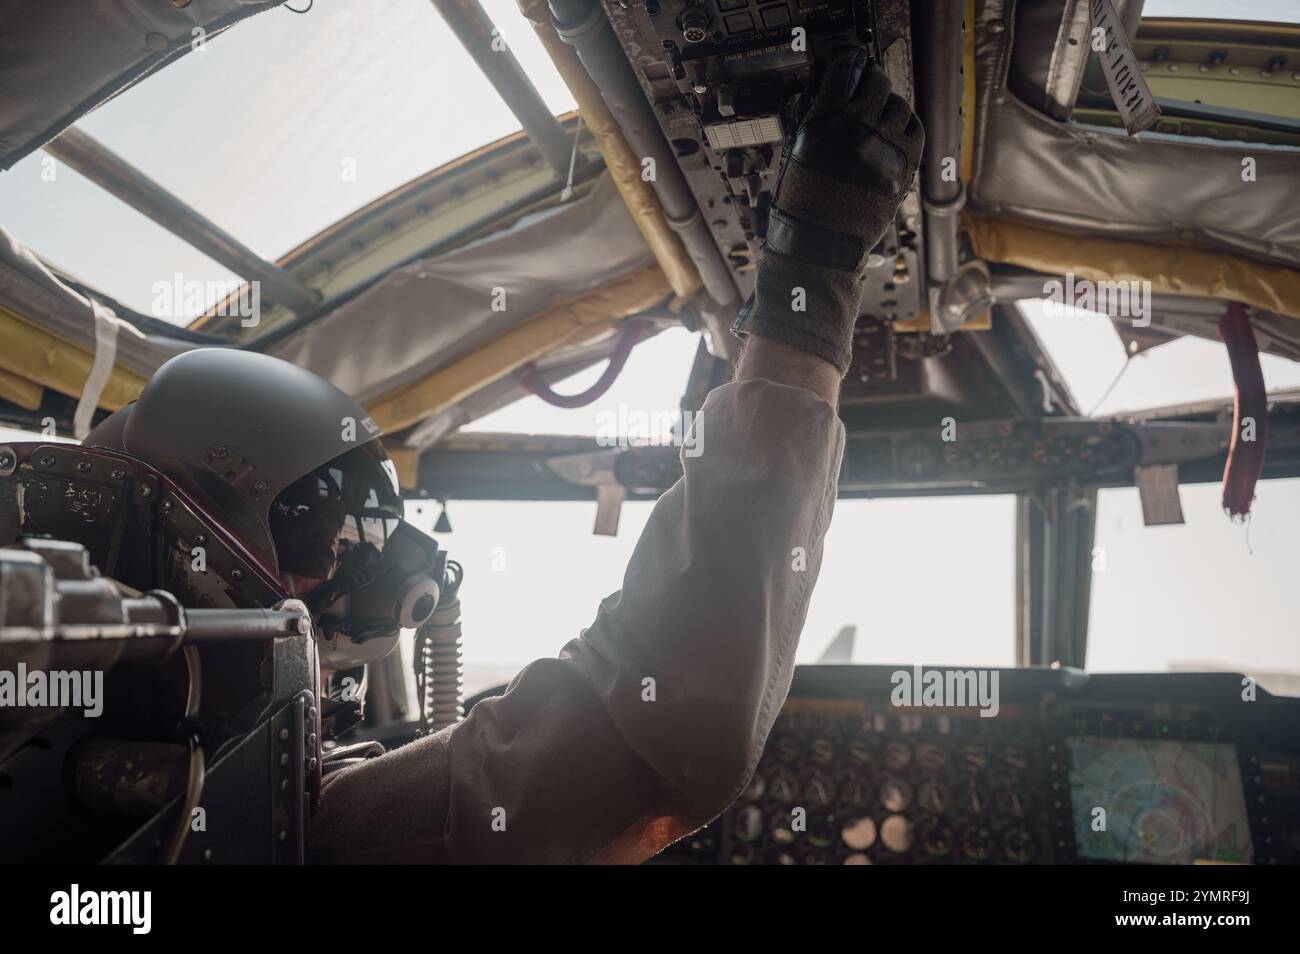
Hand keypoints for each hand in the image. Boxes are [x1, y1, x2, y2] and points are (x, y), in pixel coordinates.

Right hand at [732, 46, 923, 374]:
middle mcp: (855, 135)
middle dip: (872, 80)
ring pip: (900, 106)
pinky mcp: (902, 172)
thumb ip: (814, 118)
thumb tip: (832, 87)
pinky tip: (895, 130)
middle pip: (878, 83)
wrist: (816, 251)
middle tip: (867, 84)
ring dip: (890, 104)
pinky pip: (915, 132)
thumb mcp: (794, 155)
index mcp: (821, 126)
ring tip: (879, 113)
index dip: (850, 60)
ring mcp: (883, 154)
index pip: (845, 70)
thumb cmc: (799, 207)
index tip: (852, 61)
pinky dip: (907, 126)